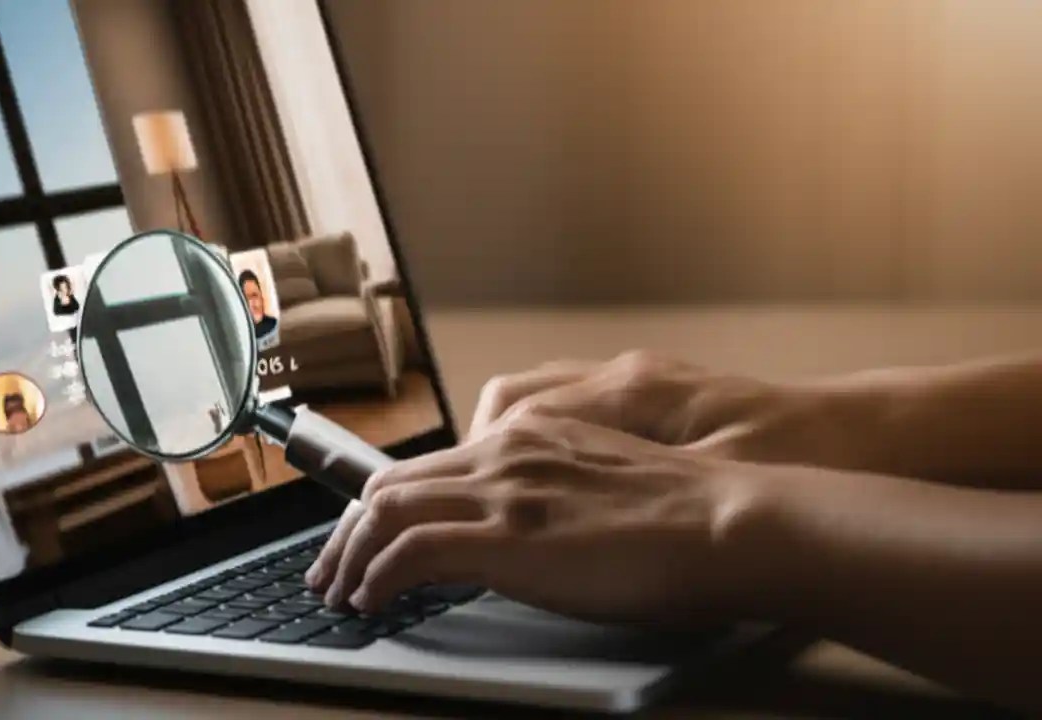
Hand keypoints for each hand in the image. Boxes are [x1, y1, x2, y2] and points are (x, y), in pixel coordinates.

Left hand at [306, 411, 765, 619]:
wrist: (735, 523)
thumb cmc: (694, 518)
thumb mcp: (609, 486)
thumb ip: (558, 494)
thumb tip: (533, 532)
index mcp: (531, 435)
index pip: (431, 465)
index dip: (387, 503)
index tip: (368, 534)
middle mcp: (506, 451)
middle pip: (394, 483)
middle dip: (351, 529)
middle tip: (334, 567)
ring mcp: (503, 491)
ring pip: (387, 510)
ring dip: (351, 554)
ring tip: (338, 590)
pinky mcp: (506, 537)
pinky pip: (409, 550)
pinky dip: (376, 575)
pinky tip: (370, 599)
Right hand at [471, 351, 861, 470]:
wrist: (873, 435)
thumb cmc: (803, 457)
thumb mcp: (713, 484)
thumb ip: (627, 489)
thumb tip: (553, 510)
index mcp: (634, 392)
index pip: (517, 412)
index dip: (472, 458)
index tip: (446, 501)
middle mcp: (628, 376)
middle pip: (515, 397)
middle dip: (472, 448)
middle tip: (452, 501)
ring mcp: (644, 382)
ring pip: (541, 396)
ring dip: (506, 440)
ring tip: (487, 491)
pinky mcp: (662, 397)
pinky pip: (575, 406)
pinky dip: (544, 437)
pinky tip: (551, 477)